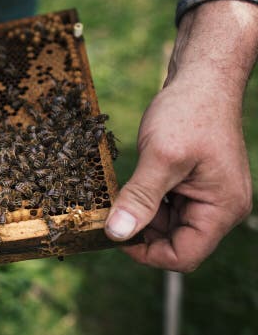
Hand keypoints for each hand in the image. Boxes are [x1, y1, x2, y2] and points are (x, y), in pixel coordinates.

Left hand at [105, 0, 257, 271]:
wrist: (201, 78)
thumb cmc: (188, 112)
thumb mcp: (159, 157)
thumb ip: (139, 198)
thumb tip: (116, 233)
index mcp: (221, 209)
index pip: (183, 256)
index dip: (146, 252)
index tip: (114, 233)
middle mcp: (219, 209)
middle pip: (174, 244)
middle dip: (142, 232)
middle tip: (112, 210)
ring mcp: (207, 197)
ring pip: (166, 227)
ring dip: (141, 215)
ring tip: (122, 192)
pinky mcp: (193, 185)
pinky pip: (166, 207)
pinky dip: (145, 201)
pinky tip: (132, 184)